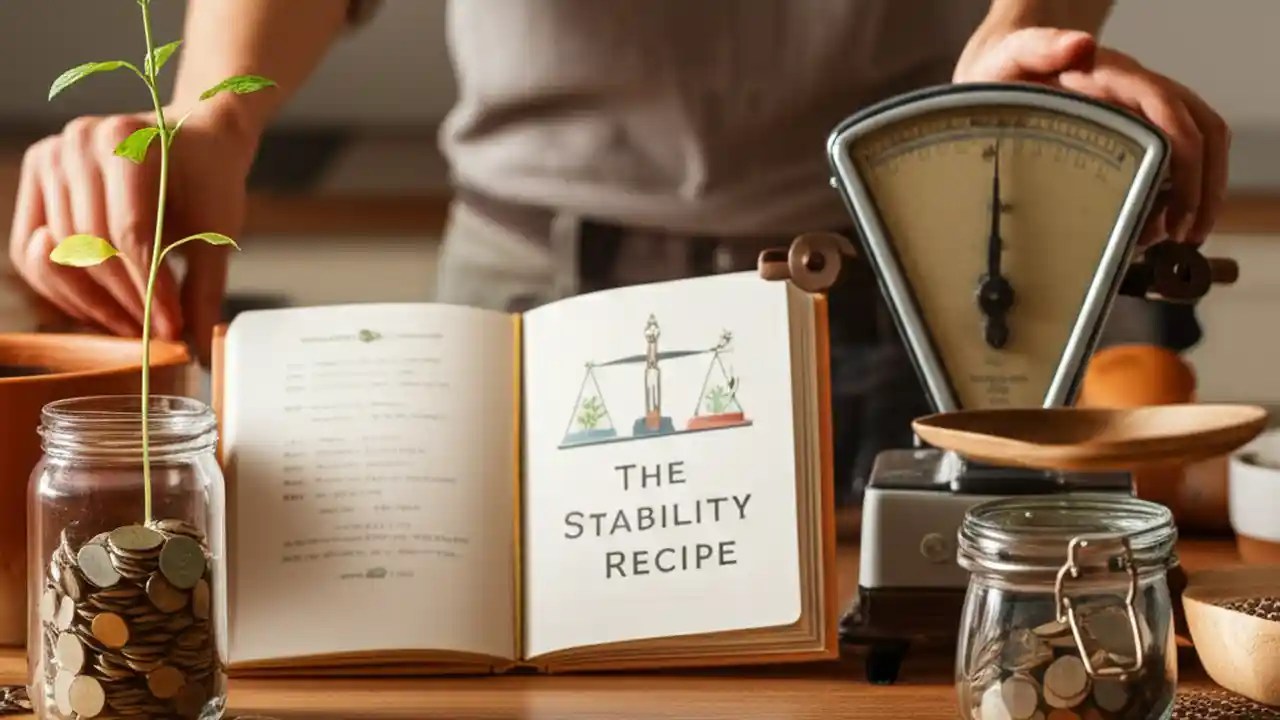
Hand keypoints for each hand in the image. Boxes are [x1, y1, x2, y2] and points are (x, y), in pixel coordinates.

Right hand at [8, 107, 256, 363]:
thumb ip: (205, 286)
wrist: (193, 140)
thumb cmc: (208, 180)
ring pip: (59, 255)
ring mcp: (50, 158)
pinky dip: (65, 291)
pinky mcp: (34, 181)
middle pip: (91, 245)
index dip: (150, 289)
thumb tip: (197, 346)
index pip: (132, 231)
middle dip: (124, 300)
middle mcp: (79, 142)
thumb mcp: (216, 229)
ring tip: (134, 328)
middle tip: (154, 335)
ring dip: (95, 303)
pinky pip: (33, 254)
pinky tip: (102, 311)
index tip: (172, 328)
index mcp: (129, 139)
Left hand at [954, 27, 1229, 245]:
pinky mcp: (1131, 136)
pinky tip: (1156, 230)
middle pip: (1199, 131)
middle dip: (1202, 186)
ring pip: (1196, 148)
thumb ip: (1039, 47)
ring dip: (1198, 194)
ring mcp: (1138, 115)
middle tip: (1185, 236)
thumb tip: (1081, 45)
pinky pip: (1173, 161)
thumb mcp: (1012, 57)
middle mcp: (1137, 95)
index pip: (1167, 109)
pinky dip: (1177, 196)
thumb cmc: (1004, 71)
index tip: (1178, 203)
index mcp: (1113, 77)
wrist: (1000, 73)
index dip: (1183, 155)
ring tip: (1178, 238)